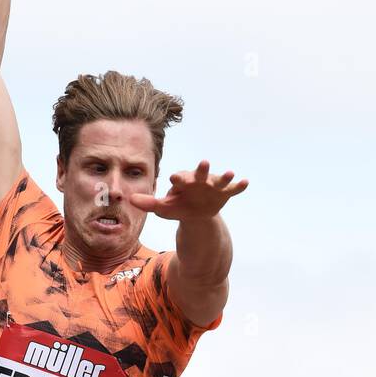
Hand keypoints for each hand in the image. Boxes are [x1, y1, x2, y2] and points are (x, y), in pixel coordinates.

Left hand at [127, 160, 247, 220]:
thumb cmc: (178, 205)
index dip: (178, 179)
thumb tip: (129, 199)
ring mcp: (213, 186)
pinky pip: (233, 189)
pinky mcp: (224, 193)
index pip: (180, 179)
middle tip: (203, 162)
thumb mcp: (164, 207)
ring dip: (224, 176)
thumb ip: (148, 203)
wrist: (196, 214)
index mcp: (183, 182)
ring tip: (230, 173)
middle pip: (200, 174)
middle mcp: (199, 180)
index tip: (174, 179)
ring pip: (219, 179)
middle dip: (202, 169)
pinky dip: (239, 186)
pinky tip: (246, 182)